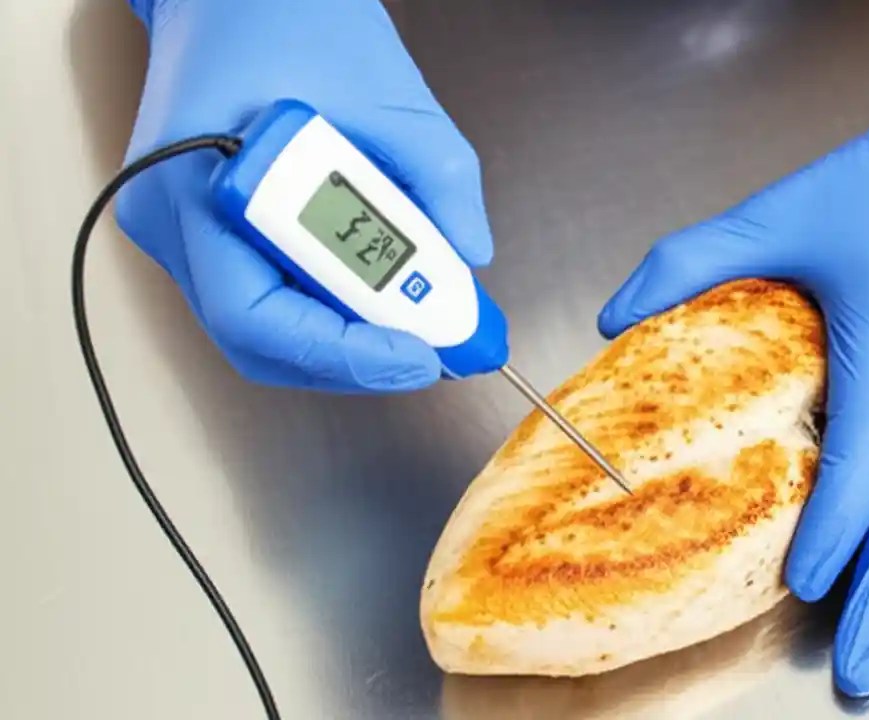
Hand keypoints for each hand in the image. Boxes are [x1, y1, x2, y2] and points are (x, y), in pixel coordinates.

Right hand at [117, 0, 490, 391]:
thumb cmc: (291, 17)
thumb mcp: (393, 97)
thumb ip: (443, 179)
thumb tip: (469, 255)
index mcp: (200, 180)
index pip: (260, 317)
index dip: (345, 354)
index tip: (419, 353)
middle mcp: (170, 216)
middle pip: (260, 339)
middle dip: (354, 355)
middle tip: (434, 348)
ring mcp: (176, 227)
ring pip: (262, 326)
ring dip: (343, 335)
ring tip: (419, 320)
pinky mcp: (198, 229)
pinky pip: (262, 292)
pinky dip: (323, 303)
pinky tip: (375, 289)